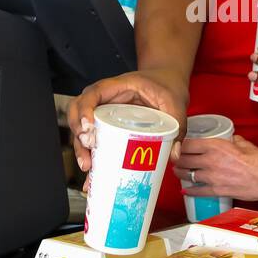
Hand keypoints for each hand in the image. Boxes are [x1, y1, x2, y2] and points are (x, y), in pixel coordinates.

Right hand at [67, 68, 187, 172]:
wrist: (167, 83)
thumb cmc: (167, 87)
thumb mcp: (175, 103)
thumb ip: (178, 126)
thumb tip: (174, 154)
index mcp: (118, 86)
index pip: (92, 93)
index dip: (85, 109)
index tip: (89, 128)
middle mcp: (105, 98)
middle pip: (79, 112)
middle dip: (79, 134)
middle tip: (89, 150)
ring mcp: (104, 112)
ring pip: (82, 128)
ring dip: (80, 148)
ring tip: (88, 167)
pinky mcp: (107, 126)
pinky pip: (94, 139)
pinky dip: (91, 156)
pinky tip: (93, 174)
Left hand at [174, 135, 257, 202]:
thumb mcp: (245, 144)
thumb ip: (234, 141)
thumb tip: (231, 139)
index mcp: (215, 146)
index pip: (188, 144)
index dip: (180, 145)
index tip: (179, 146)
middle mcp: (210, 160)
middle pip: (184, 159)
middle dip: (177, 159)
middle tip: (176, 160)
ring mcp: (211, 177)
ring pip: (187, 175)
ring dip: (180, 173)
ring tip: (179, 172)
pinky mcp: (216, 190)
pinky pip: (198, 191)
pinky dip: (189, 190)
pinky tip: (185, 190)